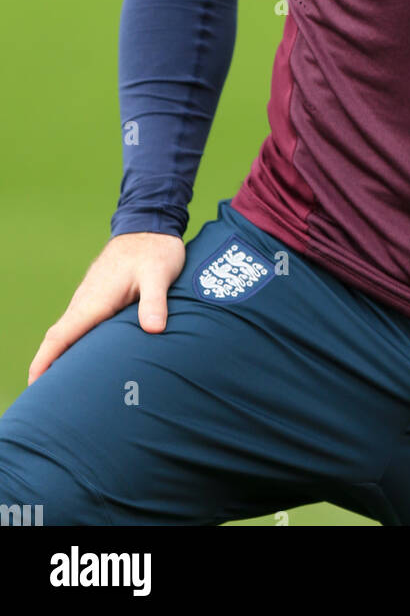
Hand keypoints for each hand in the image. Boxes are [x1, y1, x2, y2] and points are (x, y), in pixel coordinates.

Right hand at [27, 232, 185, 384]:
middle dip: (48, 366)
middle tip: (45, 400)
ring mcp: (91, 298)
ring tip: (62, 388)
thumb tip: (153, 329)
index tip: (34, 384)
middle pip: (59, 339)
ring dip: (61, 356)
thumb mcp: (159, 274)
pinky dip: (74, 343)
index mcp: (95, 299)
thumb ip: (154, 301)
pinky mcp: (99, 296)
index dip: (45, 360)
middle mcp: (87, 300)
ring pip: (69, 332)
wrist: (150, 224)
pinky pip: (80, 324)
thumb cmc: (155, 250)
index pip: (61, 335)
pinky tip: (84, 358)